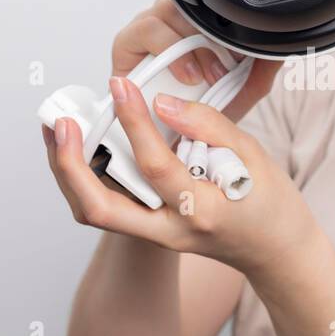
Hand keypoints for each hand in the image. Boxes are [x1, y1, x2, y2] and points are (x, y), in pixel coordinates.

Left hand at [42, 76, 319, 279]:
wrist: (274, 249)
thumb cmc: (270, 203)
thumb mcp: (254, 156)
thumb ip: (209, 126)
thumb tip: (163, 103)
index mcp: (202, 210)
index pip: (155, 165)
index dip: (133, 121)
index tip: (121, 86)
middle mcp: (171, 230)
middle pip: (99, 208)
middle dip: (69, 165)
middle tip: (61, 124)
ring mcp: (156, 235)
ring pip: (93, 212)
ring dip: (68, 173)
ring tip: (60, 132)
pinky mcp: (149, 230)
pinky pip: (106, 208)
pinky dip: (85, 179)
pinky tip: (83, 149)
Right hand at [112, 0, 280, 121]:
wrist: (184, 134)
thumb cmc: (210, 105)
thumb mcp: (247, 86)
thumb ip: (264, 64)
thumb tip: (280, 45)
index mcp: (198, 19)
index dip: (222, 19)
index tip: (238, 51)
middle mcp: (171, 18)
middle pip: (181, 4)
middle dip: (203, 36)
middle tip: (219, 71)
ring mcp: (147, 30)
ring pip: (160, 17)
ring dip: (182, 48)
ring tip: (198, 78)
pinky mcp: (125, 48)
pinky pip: (137, 37)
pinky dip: (161, 54)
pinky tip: (177, 76)